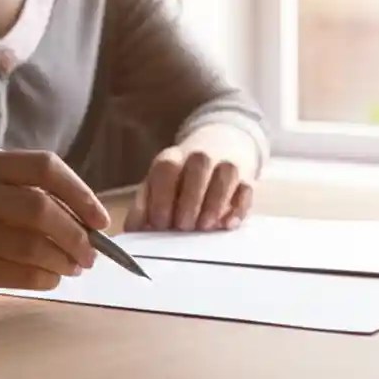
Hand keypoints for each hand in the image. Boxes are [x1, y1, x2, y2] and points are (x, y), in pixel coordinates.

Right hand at [0, 151, 109, 297]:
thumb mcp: (0, 192)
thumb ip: (42, 198)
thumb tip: (94, 226)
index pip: (45, 167)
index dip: (80, 194)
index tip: (99, 221)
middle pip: (40, 208)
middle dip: (75, 235)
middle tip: (91, 255)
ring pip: (31, 246)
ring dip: (63, 260)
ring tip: (73, 268)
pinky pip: (19, 274)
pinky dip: (45, 278)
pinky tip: (51, 278)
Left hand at [126, 126, 257, 232]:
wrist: (219, 148)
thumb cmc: (181, 178)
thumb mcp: (157, 186)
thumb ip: (144, 206)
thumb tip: (132, 231)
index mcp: (172, 158)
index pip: (167, 169)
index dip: (162, 197)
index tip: (160, 223)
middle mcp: (200, 156)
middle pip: (198, 168)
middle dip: (189, 201)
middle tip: (182, 227)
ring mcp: (227, 164)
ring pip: (225, 174)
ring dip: (214, 203)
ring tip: (204, 226)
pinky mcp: (247, 178)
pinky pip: (246, 190)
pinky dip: (238, 208)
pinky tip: (227, 224)